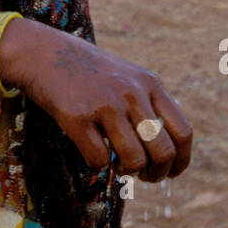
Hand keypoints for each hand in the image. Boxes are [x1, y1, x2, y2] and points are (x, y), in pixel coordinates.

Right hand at [0, 19, 192, 180]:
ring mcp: (105, 104)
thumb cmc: (88, 71)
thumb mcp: (127, 77)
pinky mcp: (77, 117)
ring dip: (128, 172)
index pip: (182, 132)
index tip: (171, 172)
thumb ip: (148, 105)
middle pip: (162, 151)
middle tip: (143, 175)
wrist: (44, 53)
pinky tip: (93, 155)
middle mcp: (132, 93)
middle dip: (156, 173)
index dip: (181, 160)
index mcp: (149, 84)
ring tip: (118, 165)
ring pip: (134, 160)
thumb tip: (166, 152)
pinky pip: (99, 160)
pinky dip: (99, 167)